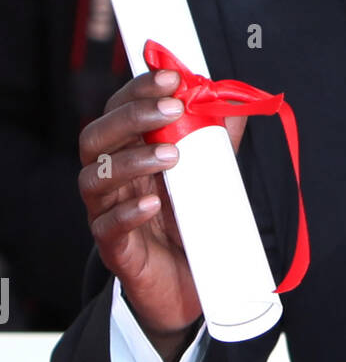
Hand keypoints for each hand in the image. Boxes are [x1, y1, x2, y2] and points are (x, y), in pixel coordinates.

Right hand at [77, 69, 247, 334]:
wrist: (189, 287)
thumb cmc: (191, 222)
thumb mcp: (208, 173)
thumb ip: (215, 137)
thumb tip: (233, 99)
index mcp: (128, 152)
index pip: (118, 110)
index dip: (139, 89)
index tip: (171, 75)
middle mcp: (111, 179)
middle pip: (96, 137)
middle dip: (132, 116)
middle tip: (172, 108)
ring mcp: (106, 213)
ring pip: (95, 178)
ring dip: (132, 160)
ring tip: (171, 155)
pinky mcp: (116, 250)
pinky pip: (107, 227)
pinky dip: (127, 212)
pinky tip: (151, 203)